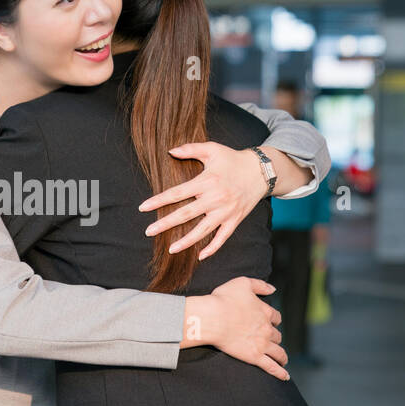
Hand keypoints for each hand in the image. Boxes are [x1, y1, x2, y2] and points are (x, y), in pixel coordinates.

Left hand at [138, 142, 264, 259]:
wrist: (261, 170)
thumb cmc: (233, 159)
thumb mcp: (212, 149)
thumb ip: (190, 149)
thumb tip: (170, 151)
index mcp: (206, 181)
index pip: (177, 193)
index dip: (159, 201)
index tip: (143, 207)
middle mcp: (215, 198)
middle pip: (186, 214)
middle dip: (165, 224)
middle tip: (149, 231)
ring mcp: (225, 212)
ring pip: (202, 230)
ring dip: (186, 241)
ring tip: (171, 249)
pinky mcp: (235, 220)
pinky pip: (222, 238)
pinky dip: (212, 248)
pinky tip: (200, 256)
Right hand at [207, 276, 288, 380]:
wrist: (213, 318)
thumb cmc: (224, 299)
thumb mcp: (243, 283)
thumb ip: (260, 285)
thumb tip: (273, 289)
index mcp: (265, 311)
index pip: (275, 318)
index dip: (273, 321)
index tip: (270, 323)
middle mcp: (266, 329)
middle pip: (277, 335)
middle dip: (275, 338)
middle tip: (271, 341)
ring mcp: (262, 344)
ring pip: (278, 352)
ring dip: (282, 356)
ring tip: (283, 360)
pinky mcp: (254, 357)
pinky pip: (271, 366)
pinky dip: (280, 372)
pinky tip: (285, 377)